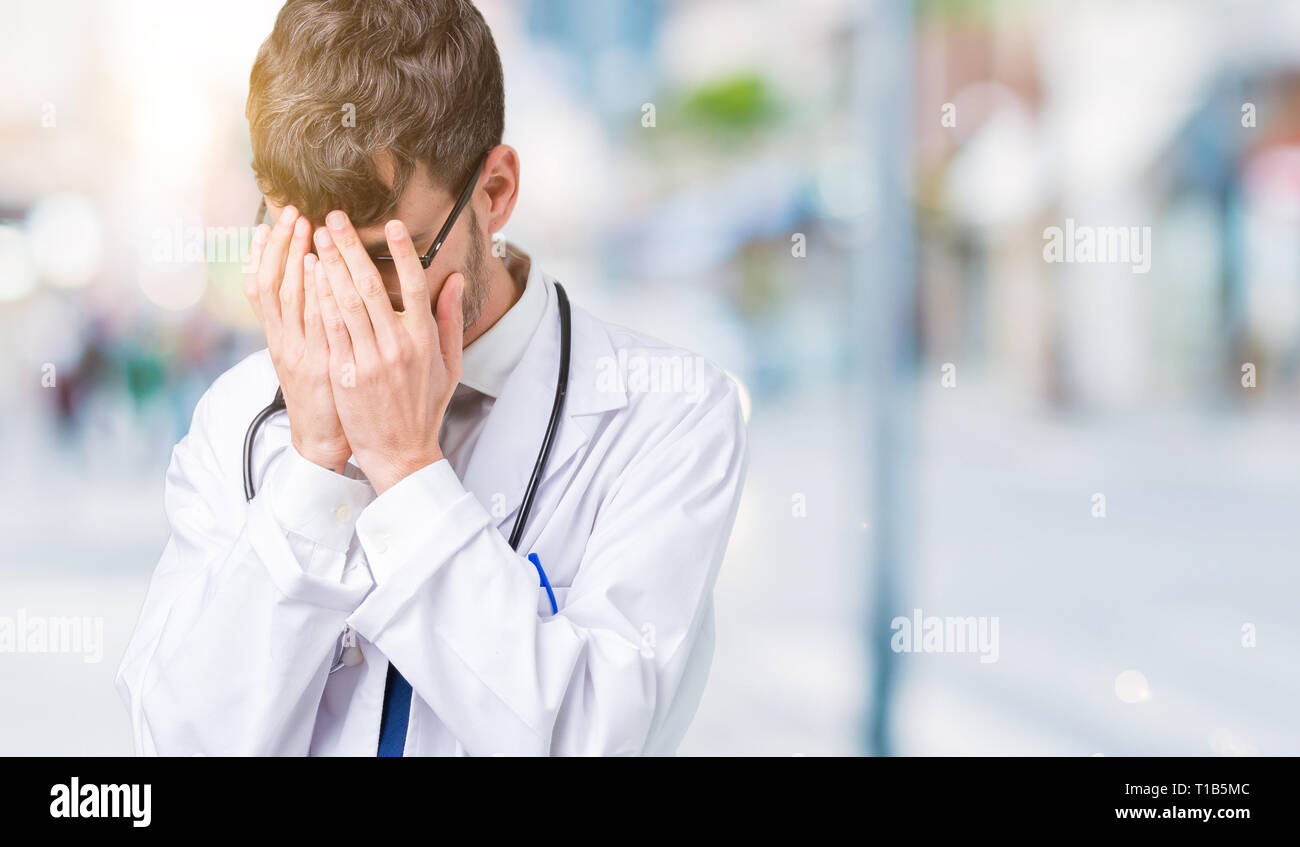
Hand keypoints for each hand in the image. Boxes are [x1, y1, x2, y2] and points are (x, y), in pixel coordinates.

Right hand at [244, 206, 351, 474]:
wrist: (325, 442)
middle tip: (290, 213)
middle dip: (282, 247)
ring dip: (296, 259)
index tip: (270, 223)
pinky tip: (317, 268)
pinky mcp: (320, 365)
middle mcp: (283, 342)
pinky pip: (316, 323)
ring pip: (290, 299)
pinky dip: (314, 293)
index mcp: (279, 339)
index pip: (261, 288)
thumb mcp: (304, 359)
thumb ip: (305, 324)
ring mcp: (300, 353)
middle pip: (273, 285)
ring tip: (304, 227)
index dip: (264, 255)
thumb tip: (310, 287)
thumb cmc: (323, 397)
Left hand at [311, 210, 464, 493]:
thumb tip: (455, 280)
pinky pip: (331, 329)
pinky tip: (310, 276)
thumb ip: (449, 319)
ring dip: (329, 266)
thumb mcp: (449, 364)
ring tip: (316, 239)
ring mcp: (371, 360)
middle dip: (350, 248)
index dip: (403, 252)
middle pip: (372, 286)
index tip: (391, 224)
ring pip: (347, 302)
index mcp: (425, 339)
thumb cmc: (425, 407)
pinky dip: (320, 299)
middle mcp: (398, 345)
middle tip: (334, 219)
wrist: (401, 451)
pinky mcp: (346, 374)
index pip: (415, 285)